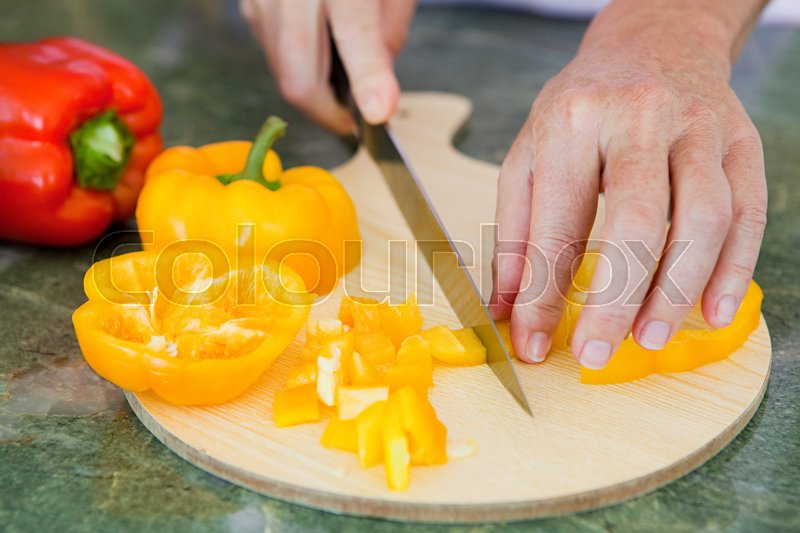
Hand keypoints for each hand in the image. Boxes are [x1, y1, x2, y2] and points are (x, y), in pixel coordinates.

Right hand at [240, 0, 416, 132]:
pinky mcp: (251, 5)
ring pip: (281, 71)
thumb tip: (374, 92)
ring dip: (314, 91)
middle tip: (353, 121)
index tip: (378, 114)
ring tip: (341, 81)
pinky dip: (298, 65)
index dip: (369, 80)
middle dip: (328, 113)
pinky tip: (319, 51)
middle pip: (298, 77)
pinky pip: (272, 52)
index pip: (355, 35)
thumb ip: (387, 37)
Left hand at [490, 4, 766, 368]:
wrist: (651, 41)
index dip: (542, 294)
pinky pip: (748, 211)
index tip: (531, 343)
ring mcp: (698, 128)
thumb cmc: (580, 107)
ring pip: (703, 219)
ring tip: (650, 338)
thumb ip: (514, 235)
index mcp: (573, 124)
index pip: (556, 225)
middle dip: (615, 300)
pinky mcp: (739, 141)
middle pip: (636, 222)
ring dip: (677, 291)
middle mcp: (638, 120)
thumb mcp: (528, 157)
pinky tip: (711, 309)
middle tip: (595, 353)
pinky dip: (733, 268)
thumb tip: (503, 310)